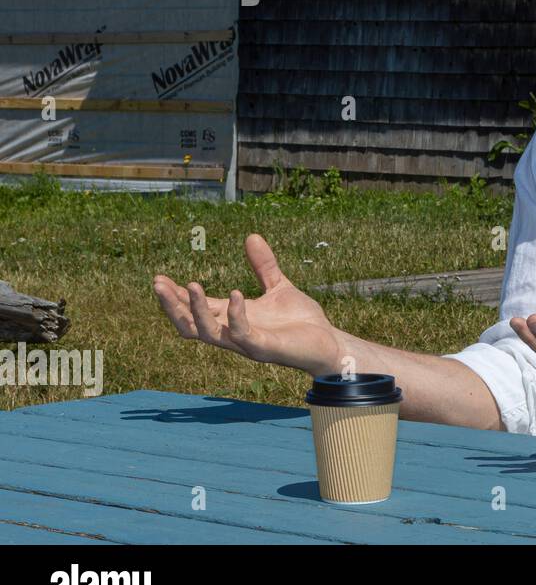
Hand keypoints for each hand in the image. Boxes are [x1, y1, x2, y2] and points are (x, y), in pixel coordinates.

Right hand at [153, 234, 341, 375]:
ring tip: (190, 284)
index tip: (159, 278)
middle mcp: (234, 333)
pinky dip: (235, 315)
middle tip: (157, 284)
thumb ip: (264, 266)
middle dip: (173, 305)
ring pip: (207, 333)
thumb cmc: (301, 321)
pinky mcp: (265, 348)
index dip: (178, 296)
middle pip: (190, 325)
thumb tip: (251, 236)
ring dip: (196, 310)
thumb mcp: (279, 287)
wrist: (329, 343)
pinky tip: (235, 294)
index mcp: (233, 318)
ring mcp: (247, 343)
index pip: (196, 308)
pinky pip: (242, 334)